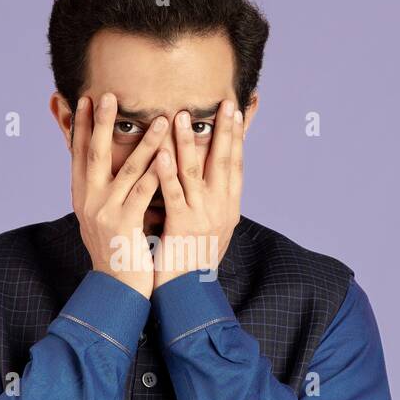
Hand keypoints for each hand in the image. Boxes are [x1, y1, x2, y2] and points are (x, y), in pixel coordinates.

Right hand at [70, 92, 168, 298]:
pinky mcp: (124, 226)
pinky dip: (157, 173)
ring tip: (162, 119)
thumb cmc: (115, 250)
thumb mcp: (100, 217)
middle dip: (100, 123)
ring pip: (127, 170)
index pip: (79, 154)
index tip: (83, 100)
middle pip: (94, 155)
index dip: (80, 126)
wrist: (116, 288)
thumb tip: (103, 165)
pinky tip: (169, 157)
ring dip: (145, 142)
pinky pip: (143, 193)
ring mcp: (104, 213)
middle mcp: (88, 201)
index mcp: (82, 197)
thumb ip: (102, 191)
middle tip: (107, 96)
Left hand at [151, 98, 243, 287]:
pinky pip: (175, 194)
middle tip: (226, 102)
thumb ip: (212, 205)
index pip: (236, 166)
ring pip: (197, 172)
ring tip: (182, 115)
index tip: (238, 112)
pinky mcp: (183, 227)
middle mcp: (221, 210)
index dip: (238, 138)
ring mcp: (203, 217)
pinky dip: (168, 171)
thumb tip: (215, 185)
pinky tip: (162, 153)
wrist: (189, 296)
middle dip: (225, 131)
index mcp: (229, 209)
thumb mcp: (211, 231)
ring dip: (190, 142)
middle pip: (225, 162)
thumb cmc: (194, 264)